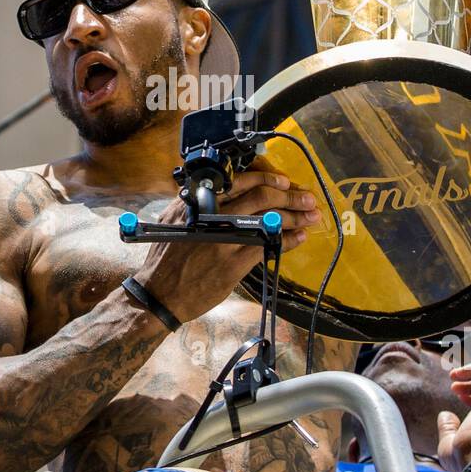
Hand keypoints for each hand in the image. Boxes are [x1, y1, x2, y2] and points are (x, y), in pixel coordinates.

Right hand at [135, 162, 322, 323]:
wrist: (159, 292)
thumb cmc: (167, 255)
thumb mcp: (176, 219)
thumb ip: (200, 203)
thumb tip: (231, 192)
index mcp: (199, 201)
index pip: (240, 181)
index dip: (267, 179)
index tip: (284, 182)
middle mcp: (213, 216)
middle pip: (261, 198)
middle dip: (290, 197)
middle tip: (307, 199)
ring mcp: (224, 240)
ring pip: (268, 220)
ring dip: (295, 216)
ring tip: (311, 216)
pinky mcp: (233, 265)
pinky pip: (267, 247)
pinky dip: (287, 240)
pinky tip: (299, 237)